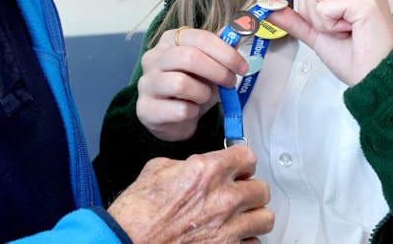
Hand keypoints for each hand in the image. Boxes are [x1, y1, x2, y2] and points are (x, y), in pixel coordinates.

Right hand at [107, 145, 273, 243]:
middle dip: (250, 190)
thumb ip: (186, 164)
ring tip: (241, 218)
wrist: (127, 242)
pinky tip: (232, 238)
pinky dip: (246, 241)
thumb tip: (196, 166)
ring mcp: (228, 230)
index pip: (247, 157)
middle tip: (239, 194)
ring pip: (265, 218)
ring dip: (253, 217)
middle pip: (261, 189)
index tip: (239, 168)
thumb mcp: (157, 170)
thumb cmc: (136, 213)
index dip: (242, 162)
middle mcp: (223, 199)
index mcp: (206, 172)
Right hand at [136, 27, 248, 140]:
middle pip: (189, 57)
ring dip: (203, 94)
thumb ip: (222, 46)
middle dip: (217, 71)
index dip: (225, 52)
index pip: (200, 38)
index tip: (242, 67)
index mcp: (170, 40)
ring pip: (181, 84)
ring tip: (204, 97)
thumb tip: (241, 25)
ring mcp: (146, 83)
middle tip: (230, 83)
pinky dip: (193, 112)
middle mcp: (153, 57)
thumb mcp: (210, 65)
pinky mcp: (145, 108)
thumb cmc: (193, 87)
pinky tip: (191, 111)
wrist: (174, 118)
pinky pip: (178, 110)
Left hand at [266, 0, 392, 85]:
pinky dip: (327, 24)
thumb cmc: (355, 59)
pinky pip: (324, 5)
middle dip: (306, 6)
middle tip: (326, 28)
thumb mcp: (317, 34)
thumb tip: (270, 7)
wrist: (374, 80)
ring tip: (340, 32)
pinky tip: (346, 33)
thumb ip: (295, 18)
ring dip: (318, 19)